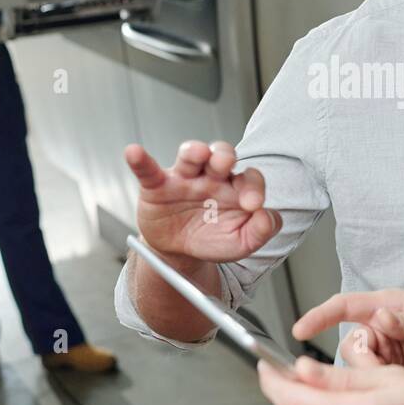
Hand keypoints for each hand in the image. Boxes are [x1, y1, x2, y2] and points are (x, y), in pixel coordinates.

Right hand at [124, 141, 281, 263]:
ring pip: (191, 155)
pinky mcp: (157, 186)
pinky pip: (148, 169)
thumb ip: (260, 231)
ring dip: (194, 151)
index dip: (254, 186)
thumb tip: (269, 217)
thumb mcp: (239, 242)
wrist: (178, 253)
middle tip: (226, 166)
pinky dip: (140, 160)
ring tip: (197, 153)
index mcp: (235, 188)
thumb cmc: (211, 239)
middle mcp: (212, 177)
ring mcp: (185, 179)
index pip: (249, 177)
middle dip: (225, 156)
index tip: (254, 204)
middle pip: (222, 155)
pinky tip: (134, 153)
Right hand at [294, 289, 403, 383]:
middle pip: (349, 345)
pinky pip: (372, 381)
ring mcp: (385, 349)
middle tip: (382, 370)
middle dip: (360, 362)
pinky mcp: (391, 370)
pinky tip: (400, 389)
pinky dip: (379, 388)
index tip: (301, 329)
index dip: (320, 316)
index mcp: (388, 306)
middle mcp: (381, 327)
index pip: (344, 306)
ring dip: (372, 377)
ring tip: (400, 378)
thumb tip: (380, 316)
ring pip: (358, 367)